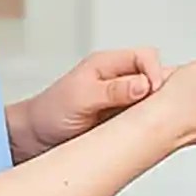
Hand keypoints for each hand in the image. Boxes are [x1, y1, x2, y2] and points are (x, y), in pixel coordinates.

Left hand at [7, 48, 165, 163]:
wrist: (36, 137)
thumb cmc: (50, 112)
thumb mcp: (81, 98)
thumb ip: (113, 90)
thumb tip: (143, 84)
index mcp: (107, 63)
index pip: (145, 57)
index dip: (154, 73)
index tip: (151, 93)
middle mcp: (117, 78)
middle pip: (154, 75)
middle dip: (159, 92)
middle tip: (152, 111)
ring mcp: (122, 99)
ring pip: (153, 98)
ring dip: (153, 110)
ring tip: (142, 123)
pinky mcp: (123, 118)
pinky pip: (145, 117)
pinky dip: (148, 124)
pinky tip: (140, 132)